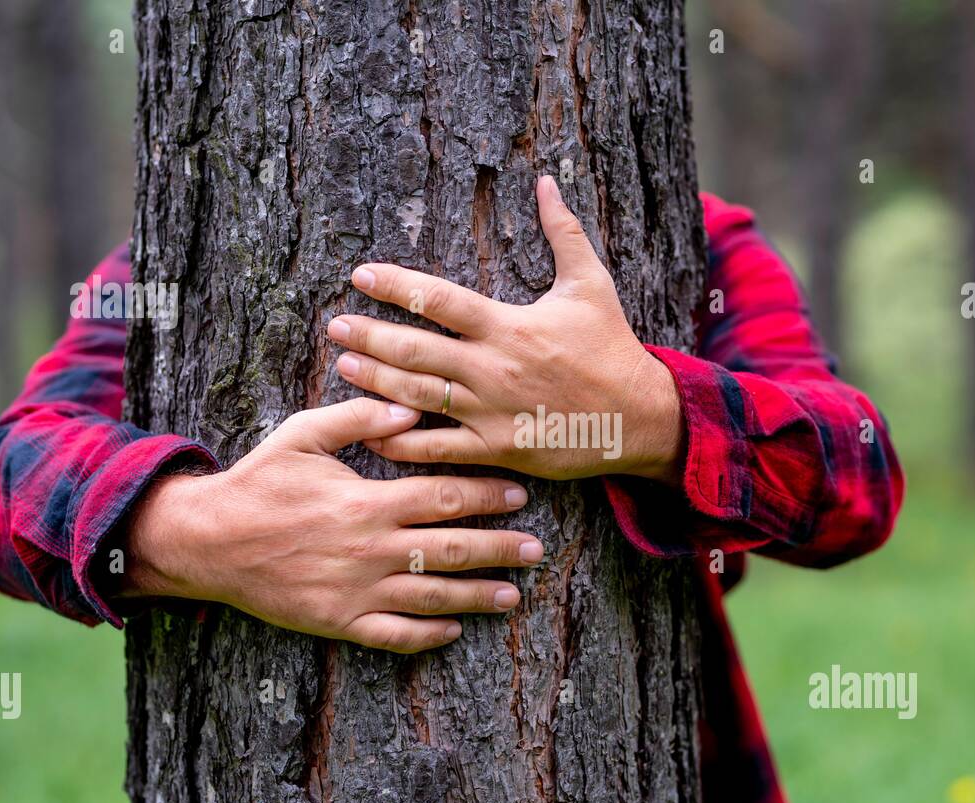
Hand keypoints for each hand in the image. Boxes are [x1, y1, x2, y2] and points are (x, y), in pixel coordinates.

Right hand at [121, 397, 543, 652]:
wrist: (207, 540)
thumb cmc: (259, 482)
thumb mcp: (303, 435)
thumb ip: (359, 419)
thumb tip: (410, 408)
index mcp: (367, 502)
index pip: (444, 498)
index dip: (488, 496)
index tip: (519, 495)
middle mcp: (370, 550)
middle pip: (450, 550)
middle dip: (499, 549)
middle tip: (536, 550)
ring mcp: (356, 591)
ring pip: (431, 598)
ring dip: (477, 596)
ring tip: (513, 594)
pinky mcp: (338, 621)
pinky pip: (392, 636)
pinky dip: (426, 637)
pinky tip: (454, 631)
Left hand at [326, 175, 684, 483]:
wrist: (639, 416)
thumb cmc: (612, 348)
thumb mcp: (592, 284)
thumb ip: (563, 232)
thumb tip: (546, 181)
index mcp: (509, 326)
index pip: (439, 300)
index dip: (397, 285)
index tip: (361, 275)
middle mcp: (493, 368)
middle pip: (417, 350)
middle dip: (371, 335)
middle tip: (335, 325)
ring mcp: (491, 412)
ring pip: (420, 396)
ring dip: (377, 381)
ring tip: (344, 365)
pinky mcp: (497, 449)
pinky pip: (440, 448)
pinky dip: (403, 441)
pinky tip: (373, 433)